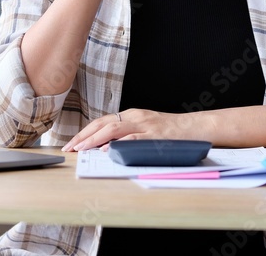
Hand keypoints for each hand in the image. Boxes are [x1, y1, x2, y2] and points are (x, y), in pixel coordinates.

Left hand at [61, 109, 195, 151]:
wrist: (196, 127)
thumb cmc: (171, 132)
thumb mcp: (146, 129)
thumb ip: (128, 135)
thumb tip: (106, 147)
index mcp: (131, 115)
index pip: (102, 122)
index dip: (85, 133)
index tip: (71, 144)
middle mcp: (135, 117)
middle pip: (103, 123)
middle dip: (83, 136)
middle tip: (69, 148)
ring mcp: (145, 125)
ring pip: (114, 129)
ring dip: (94, 139)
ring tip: (81, 149)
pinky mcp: (155, 135)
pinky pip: (133, 138)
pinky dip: (118, 143)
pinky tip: (107, 150)